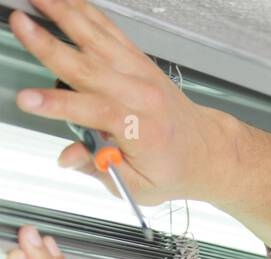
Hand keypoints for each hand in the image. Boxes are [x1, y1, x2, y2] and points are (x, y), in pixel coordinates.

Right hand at [9, 0, 231, 205]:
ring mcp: (139, 72)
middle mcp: (140, 95)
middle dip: (49, 45)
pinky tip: (64, 1)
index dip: (58, 106)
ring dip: (63, 14)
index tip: (29, 100)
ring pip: (97, 37)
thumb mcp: (138, 186)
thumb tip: (67, 156)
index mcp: (141, 130)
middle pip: (88, 66)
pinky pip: (108, 29)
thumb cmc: (174, 169)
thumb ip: (98, 169)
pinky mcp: (137, 59)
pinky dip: (84, 11)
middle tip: (21, 26)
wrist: (206, 150)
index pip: (94, 112)